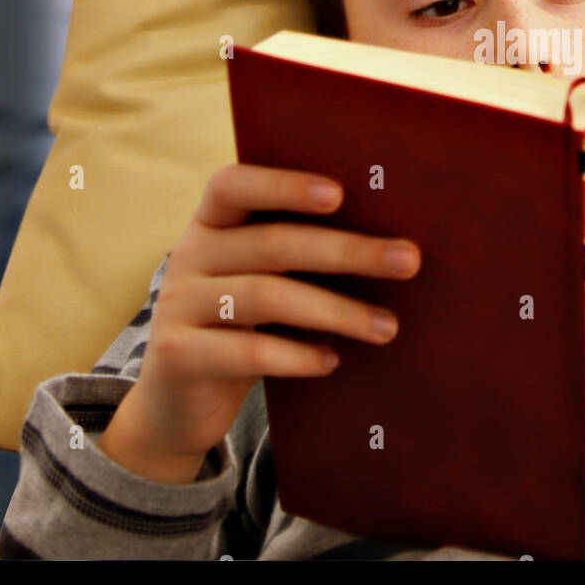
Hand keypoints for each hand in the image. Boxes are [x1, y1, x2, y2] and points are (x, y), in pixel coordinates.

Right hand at [99, 163, 420, 484]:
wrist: (176, 400)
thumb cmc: (242, 326)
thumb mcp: (260, 281)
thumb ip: (299, 255)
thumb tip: (390, 245)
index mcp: (211, 223)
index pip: (233, 185)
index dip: (284, 185)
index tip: (340, 193)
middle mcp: (188, 255)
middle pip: (272, 243)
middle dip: (347, 251)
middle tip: (408, 261)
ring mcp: (177, 306)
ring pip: (266, 297)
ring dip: (336, 311)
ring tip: (387, 327)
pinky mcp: (177, 357)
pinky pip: (247, 351)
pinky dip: (297, 355)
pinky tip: (332, 360)